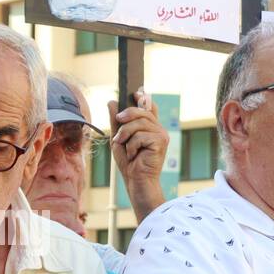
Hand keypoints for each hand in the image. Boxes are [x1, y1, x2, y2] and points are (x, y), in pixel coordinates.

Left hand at [108, 88, 168, 220]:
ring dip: (126, 135)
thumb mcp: (118, 138)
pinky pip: (140, 135)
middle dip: (126, 116)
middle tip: (118, 127)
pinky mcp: (161, 142)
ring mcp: (161, 135)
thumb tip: (112, 101)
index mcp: (150, 127)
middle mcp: (158, 129)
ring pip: (139, 123)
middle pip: (141, 110)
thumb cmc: (129, 162)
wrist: (135, 180)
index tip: (135, 92)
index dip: (143, 97)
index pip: (149, 106)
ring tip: (124, 146)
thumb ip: (116, 121)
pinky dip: (132, 145)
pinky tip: (134, 155)